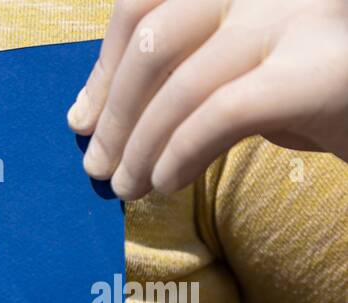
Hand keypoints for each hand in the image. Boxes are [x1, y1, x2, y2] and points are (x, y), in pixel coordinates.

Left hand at [69, 0, 347, 199]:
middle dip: (115, 113)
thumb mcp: (234, 63)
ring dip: (140, 148)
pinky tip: (166, 183)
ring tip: (129, 186)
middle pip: (153, 40)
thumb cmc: (307, 88)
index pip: (144, 2)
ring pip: (182, 85)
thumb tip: (90, 114)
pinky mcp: (318, 71)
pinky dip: (178, 156)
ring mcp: (301, 14)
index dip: (105, 66)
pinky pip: (219, 116)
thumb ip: (174, 69)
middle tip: (98, 166)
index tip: (83, 119)